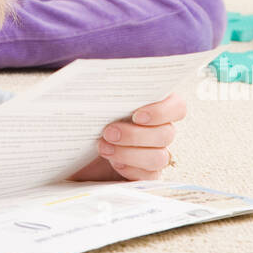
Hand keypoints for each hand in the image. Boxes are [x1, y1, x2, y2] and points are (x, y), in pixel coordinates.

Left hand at [67, 91, 186, 182]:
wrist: (75, 149)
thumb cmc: (88, 120)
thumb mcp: (91, 101)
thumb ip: (101, 89)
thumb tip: (91, 76)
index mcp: (154, 106)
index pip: (177, 106)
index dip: (162, 111)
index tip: (137, 115)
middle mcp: (159, 130)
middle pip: (167, 134)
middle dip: (136, 135)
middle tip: (109, 132)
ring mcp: (154, 154)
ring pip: (159, 157)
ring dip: (130, 153)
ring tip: (103, 147)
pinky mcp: (145, 174)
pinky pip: (149, 176)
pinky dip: (130, 169)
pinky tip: (113, 163)